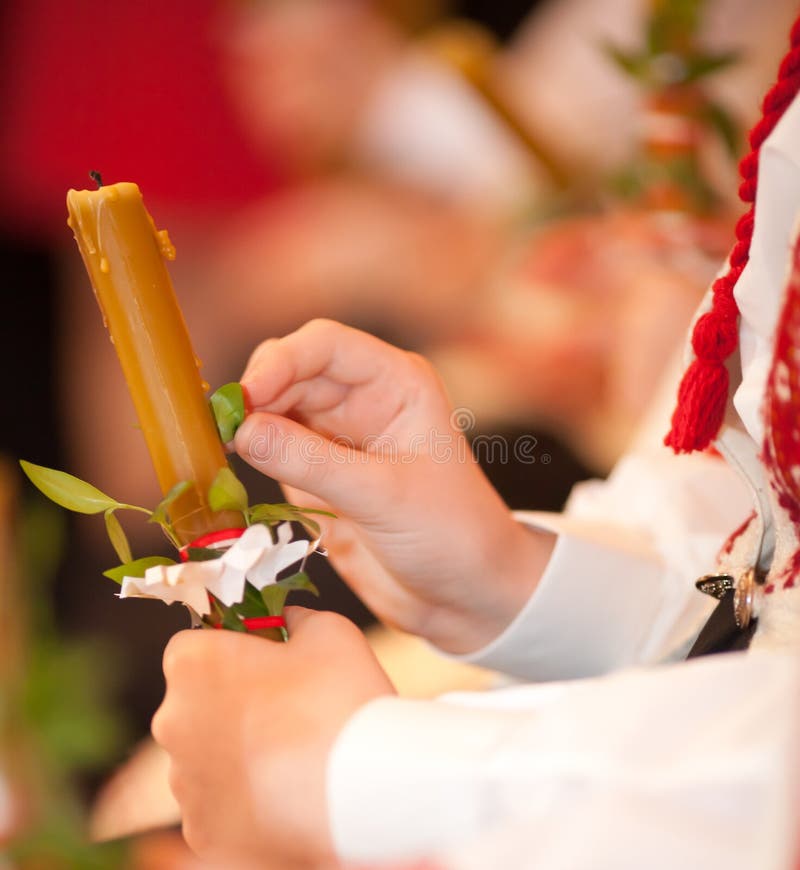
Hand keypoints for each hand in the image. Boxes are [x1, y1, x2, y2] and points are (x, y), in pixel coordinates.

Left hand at [152, 608, 393, 868]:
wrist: (362, 789)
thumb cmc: (340, 698)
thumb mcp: (327, 629)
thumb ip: (295, 617)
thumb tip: (287, 620)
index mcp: (192, 664)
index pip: (194, 646)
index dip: (230, 649)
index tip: (265, 660)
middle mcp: (172, 721)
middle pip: (196, 703)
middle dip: (230, 702)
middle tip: (285, 707)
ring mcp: (183, 783)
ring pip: (205, 757)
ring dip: (236, 752)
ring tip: (293, 754)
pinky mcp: (201, 831)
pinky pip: (217, 805)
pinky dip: (244, 799)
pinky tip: (286, 791)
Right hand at [235, 319, 552, 652]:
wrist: (467, 595)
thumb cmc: (451, 535)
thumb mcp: (384, 496)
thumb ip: (312, 463)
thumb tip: (243, 431)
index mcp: (396, 384)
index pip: (326, 345)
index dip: (281, 361)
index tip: (247, 396)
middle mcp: (365, 401)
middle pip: (293, 373)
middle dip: (257, 394)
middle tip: (223, 429)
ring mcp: (339, 438)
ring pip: (277, 410)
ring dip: (248, 425)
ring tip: (221, 450)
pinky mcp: (320, 476)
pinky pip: (274, 452)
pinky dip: (250, 456)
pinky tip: (230, 470)